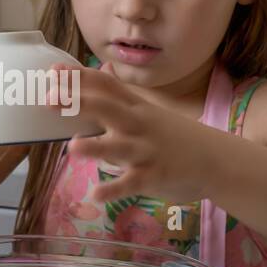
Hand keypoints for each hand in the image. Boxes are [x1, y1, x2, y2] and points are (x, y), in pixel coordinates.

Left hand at [49, 62, 210, 203]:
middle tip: (50, 100)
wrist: (216, 160)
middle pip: (108, 108)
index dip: (80, 77)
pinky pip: (131, 183)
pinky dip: (114, 190)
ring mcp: (146, 151)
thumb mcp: (149, 114)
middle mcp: (139, 125)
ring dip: (95, 147)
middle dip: (79, 103)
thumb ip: (121, 103)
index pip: (106, 85)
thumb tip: (94, 85)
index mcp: (137, 108)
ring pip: (118, 147)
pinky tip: (95, 195)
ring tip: (72, 147)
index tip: (54, 70)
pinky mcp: (153, 176)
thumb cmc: (176, 138)